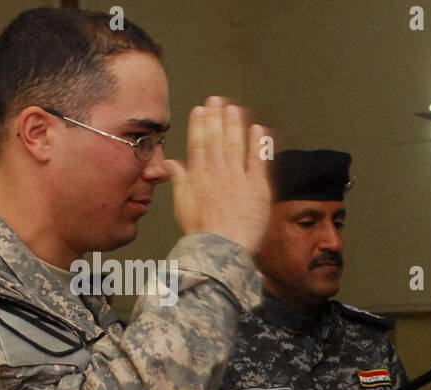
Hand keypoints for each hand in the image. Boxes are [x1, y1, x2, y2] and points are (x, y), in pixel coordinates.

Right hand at [164, 96, 272, 253]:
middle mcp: (217, 173)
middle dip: (216, 117)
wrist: (222, 249)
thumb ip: (180, 181)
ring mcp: (238, 178)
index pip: (198, 144)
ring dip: (235, 124)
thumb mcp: (183, 206)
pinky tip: (258, 129)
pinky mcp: (257, 187)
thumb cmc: (202, 234)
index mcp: (198, 177)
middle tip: (217, 99)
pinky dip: (258, 143)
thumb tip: (172, 164)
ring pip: (235, 145)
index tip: (200, 109)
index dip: (199, 124)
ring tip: (234, 108)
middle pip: (216, 139)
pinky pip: (258, 160)